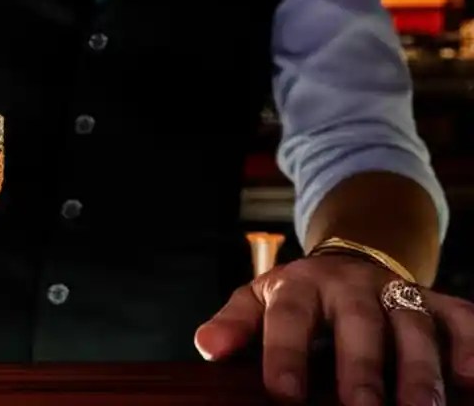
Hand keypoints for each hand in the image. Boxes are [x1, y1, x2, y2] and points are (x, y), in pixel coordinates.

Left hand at [194, 254, 473, 404]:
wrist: (348, 262)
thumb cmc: (297, 299)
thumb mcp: (258, 302)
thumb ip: (234, 325)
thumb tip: (207, 349)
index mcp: (300, 287)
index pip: (289, 318)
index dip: (286, 354)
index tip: (284, 395)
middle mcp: (352, 287)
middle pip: (359, 325)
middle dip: (362, 369)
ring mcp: (399, 293)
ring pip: (414, 327)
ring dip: (421, 370)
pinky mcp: (439, 303)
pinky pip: (462, 320)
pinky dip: (471, 346)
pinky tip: (472, 379)